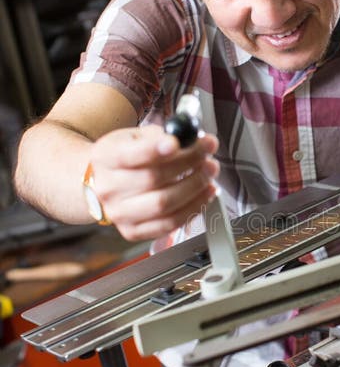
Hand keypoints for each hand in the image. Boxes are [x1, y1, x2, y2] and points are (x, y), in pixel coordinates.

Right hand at [87, 124, 218, 240]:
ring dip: (195, 187)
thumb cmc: (126, 157)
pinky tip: (204, 193)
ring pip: (164, 204)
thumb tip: (187, 137)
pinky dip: (193, 208)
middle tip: (207, 155)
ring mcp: (119, 213)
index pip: (130, 154)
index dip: (155, 149)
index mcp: (105, 158)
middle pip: (153, 179)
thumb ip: (159, 135)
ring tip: (209, 173)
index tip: (177, 142)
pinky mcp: (132, 231)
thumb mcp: (134, 136)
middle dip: (188, 164)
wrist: (104, 183)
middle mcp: (108, 188)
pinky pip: (169, 224)